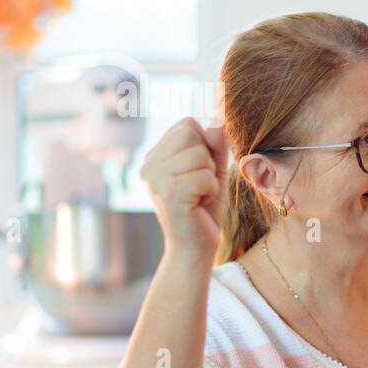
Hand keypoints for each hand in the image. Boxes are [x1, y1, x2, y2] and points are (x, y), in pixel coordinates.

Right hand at [140, 117, 228, 263]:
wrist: (195, 247)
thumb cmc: (204, 209)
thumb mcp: (213, 171)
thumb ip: (215, 146)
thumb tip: (217, 120)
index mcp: (155, 156)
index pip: (187, 124)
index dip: (204, 145)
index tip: (199, 171)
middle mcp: (149, 165)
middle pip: (192, 134)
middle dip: (207, 160)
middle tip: (200, 186)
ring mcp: (155, 178)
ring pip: (200, 155)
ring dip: (210, 177)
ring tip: (199, 196)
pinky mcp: (168, 193)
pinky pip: (205, 177)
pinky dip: (211, 190)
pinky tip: (198, 205)